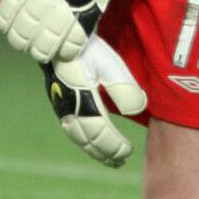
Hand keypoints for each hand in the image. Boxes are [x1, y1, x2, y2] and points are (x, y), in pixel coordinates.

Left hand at [0, 0, 126, 61]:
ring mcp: (69, 6)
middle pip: (26, 27)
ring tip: (39, 52)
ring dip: (41, 50)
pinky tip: (61, 51)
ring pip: (48, 39)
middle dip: (20, 40)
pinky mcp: (90, 13)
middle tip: (22, 44)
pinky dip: (67, 50)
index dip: (5, 22)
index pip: (11, 7)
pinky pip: (75, 40)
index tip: (7, 28)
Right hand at [42, 35, 146, 166]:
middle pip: (88, 139)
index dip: (114, 146)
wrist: (62, 37)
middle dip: (105, 152)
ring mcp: (61, 105)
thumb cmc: (89, 49)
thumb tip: (140, 107)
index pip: (101, 133)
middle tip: (121, 161)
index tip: (128, 152)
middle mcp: (70, 108)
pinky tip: (90, 139)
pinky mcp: (58, 101)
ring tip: (108, 157)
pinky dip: (83, 139)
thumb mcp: (111, 65)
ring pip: (77, 136)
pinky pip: (70, 128)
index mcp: (84, 101)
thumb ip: (125, 88)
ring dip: (93, 149)